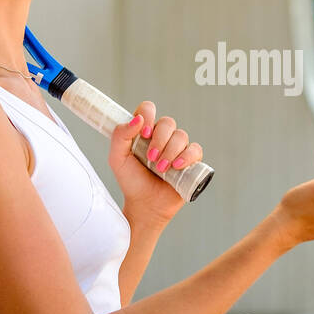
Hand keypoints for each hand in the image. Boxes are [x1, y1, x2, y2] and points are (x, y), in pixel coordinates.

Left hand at [108, 101, 202, 225]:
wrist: (145, 205)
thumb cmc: (131, 181)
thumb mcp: (117, 159)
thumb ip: (120, 135)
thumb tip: (138, 119)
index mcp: (144, 131)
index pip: (148, 109)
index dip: (147, 116)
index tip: (142, 134)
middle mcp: (162, 136)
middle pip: (167, 122)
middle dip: (159, 140)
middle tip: (150, 158)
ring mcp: (178, 148)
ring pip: (181, 135)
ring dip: (170, 151)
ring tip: (161, 169)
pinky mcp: (191, 161)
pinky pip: (195, 149)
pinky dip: (187, 157)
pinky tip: (176, 167)